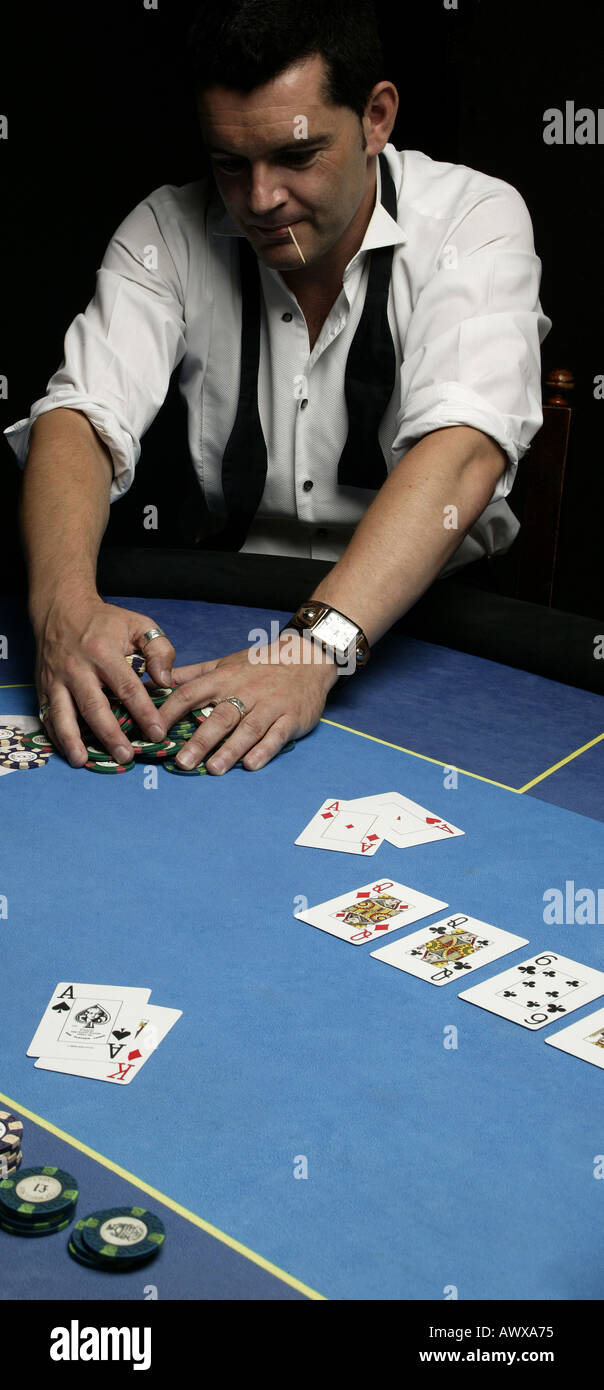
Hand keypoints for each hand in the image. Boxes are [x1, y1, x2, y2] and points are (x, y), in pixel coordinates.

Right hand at [34, 592, 175, 765]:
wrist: (61, 609)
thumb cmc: (106, 622)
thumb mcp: (139, 625)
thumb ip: (160, 650)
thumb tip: (165, 681)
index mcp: (104, 652)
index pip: (127, 687)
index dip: (143, 712)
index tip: (157, 733)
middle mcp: (77, 667)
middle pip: (94, 706)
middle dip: (110, 734)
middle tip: (126, 757)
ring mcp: (57, 679)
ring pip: (63, 714)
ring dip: (73, 740)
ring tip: (83, 761)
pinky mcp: (44, 687)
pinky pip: (47, 715)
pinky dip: (56, 736)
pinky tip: (68, 752)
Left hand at [157, 634, 339, 772]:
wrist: (308, 658)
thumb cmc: (259, 665)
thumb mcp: (224, 664)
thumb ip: (191, 675)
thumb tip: (155, 682)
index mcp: (224, 678)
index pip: (192, 693)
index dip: (170, 711)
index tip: (153, 732)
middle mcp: (246, 691)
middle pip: (220, 716)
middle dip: (201, 740)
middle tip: (183, 762)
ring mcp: (270, 705)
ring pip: (248, 728)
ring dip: (231, 749)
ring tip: (214, 769)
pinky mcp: (291, 717)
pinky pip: (277, 735)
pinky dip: (264, 750)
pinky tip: (251, 765)